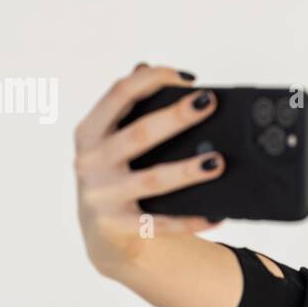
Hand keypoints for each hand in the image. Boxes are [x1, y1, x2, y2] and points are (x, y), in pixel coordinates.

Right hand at [74, 63, 224, 277]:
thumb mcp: (113, 141)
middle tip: (209, 104)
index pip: (120, 93)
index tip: (189, 79)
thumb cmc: (118, 175)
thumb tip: (159, 70)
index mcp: (89, 132)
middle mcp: (90, 162)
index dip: (153, 79)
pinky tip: (217, 214)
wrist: (104, 236)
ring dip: (187, 171)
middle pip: (139, 134)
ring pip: (152, 180)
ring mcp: (102, 197)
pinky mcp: (118, 229)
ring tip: (218, 162)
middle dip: (176, 117)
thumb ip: (131, 107)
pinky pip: (161, 224)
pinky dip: (190, 219)